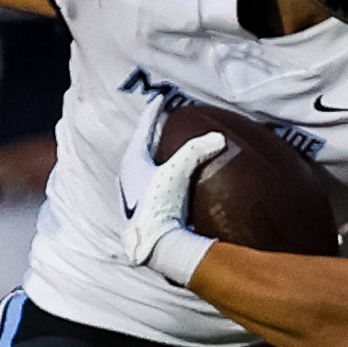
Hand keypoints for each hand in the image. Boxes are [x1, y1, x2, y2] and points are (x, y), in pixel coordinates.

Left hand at [118, 96, 224, 285]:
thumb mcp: (178, 172)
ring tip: (173, 148)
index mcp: (132, 161)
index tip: (160, 100)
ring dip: (160, 155)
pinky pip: (157, 183)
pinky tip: (179, 180)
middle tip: (166, 121)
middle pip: (144, 147)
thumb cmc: (160, 206)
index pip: (143, 129)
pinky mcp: (146, 210)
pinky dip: (167, 174)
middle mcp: (129, 176)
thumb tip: (218, 137)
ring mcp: (135, 195)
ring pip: (148, 166)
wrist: (156, 246)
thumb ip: (196, 150)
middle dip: (155, 133)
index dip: (153, 113)